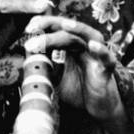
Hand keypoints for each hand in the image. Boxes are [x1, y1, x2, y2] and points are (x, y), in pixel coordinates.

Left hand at [24, 14, 128, 133]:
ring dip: (78, 29)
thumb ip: (44, 69)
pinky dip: (101, 50)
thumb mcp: (55, 79)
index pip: (57, 29)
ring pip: (89, 36)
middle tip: (32, 31)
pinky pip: (107, 57)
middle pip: (68, 31)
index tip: (28, 27)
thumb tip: (26, 61)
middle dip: (50, 29)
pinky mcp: (107, 69)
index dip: (44, 25)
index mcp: (72, 46)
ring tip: (65, 25)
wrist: (98, 108)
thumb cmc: (78, 90)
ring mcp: (97, 56)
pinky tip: (92, 45)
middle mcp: (85, 47)